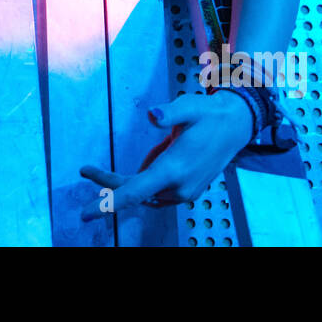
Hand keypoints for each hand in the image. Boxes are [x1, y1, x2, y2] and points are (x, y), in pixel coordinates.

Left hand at [80, 90, 253, 217]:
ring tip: (142, 154)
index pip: (135, 192)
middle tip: (87, 170)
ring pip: (144, 192)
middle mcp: (179, 187)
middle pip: (133, 191)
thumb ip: (169, 113)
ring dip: (130, 180)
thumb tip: (152, 115)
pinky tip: (160, 154)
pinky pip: (155, 189)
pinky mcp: (187, 191)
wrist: (235, 126)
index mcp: (175, 169)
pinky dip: (145, 179)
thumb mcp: (189, 107)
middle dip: (110, 182)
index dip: (109, 203)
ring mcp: (184, 192)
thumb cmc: (209, 115)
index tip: (85, 214)